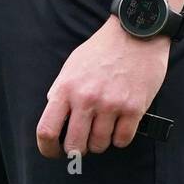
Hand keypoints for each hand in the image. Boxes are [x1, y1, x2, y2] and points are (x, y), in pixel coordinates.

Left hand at [36, 16, 170, 158]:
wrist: (136, 31)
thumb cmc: (103, 49)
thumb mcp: (73, 64)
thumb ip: (61, 90)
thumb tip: (55, 116)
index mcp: (67, 87)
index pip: (47, 130)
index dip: (48, 149)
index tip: (54, 152)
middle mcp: (86, 98)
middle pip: (74, 146)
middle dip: (77, 150)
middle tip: (83, 142)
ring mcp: (111, 104)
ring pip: (99, 145)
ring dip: (101, 141)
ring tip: (105, 125)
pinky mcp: (134, 108)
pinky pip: (122, 140)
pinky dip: (120, 137)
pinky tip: (121, 123)